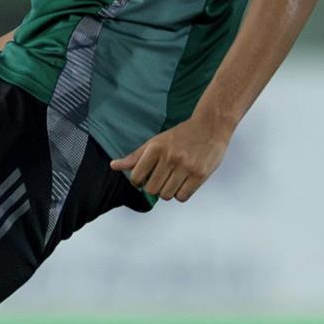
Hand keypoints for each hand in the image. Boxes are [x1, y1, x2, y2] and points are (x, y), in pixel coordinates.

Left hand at [109, 115, 232, 201]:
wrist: (210, 127)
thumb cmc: (181, 135)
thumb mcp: (155, 142)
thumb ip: (135, 157)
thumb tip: (113, 166)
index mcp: (156, 148)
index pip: (137, 177)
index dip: (138, 182)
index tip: (143, 179)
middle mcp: (170, 157)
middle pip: (152, 189)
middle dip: (153, 188)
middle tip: (159, 180)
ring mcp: (186, 167)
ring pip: (167, 195)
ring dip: (168, 192)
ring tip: (172, 181)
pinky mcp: (200, 174)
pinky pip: (183, 197)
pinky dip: (180, 194)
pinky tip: (183, 184)